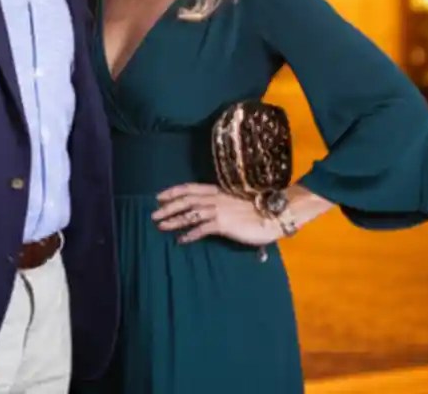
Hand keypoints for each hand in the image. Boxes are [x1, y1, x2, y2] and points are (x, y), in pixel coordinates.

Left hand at [153, 183, 280, 245]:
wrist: (274, 214)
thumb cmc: (258, 209)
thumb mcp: (235, 202)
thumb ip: (222, 204)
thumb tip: (210, 212)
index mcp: (217, 191)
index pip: (190, 188)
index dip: (173, 191)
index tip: (159, 196)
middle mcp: (215, 198)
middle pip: (186, 200)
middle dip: (168, 207)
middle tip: (153, 214)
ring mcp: (218, 211)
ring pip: (190, 214)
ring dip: (174, 220)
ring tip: (161, 225)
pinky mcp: (223, 224)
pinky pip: (201, 229)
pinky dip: (189, 234)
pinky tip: (180, 240)